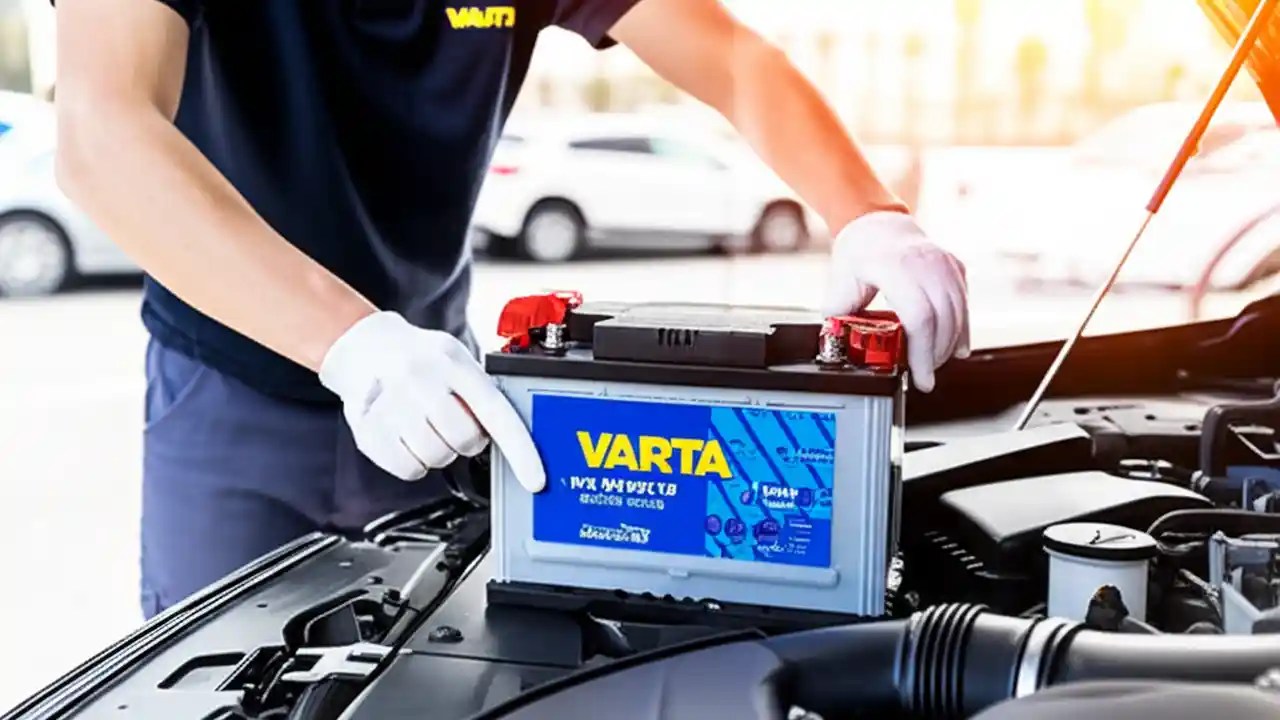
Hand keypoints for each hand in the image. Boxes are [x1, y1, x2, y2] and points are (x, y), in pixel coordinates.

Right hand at [319, 312, 545, 491]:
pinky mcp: (369, 431)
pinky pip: (409, 469)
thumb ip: (481, 391)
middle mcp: (420, 381)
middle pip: (465, 441)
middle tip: (453, 422)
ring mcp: (391, 406)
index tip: (535, 479)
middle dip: (466, 440)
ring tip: (427, 425)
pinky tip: (408, 437)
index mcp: (451, 363)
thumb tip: (511, 432)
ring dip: (439, 450)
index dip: (520, 450)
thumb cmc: (420, 358)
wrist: (364, 348)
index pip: (496, 412)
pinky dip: (415, 461)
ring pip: (437, 458)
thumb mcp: (456, 359)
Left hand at [821, 211, 969, 392]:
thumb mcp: (840, 284)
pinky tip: (957, 347)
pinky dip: (962, 328)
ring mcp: (944, 263)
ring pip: (959, 312)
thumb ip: (839, 317)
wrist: (876, 222)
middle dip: (936, 355)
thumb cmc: (858, 251)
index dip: (922, 352)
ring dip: (950, 344)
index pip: (919, 317)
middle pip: (943, 319)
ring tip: (935, 364)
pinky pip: (964, 303)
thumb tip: (836, 347)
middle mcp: (926, 263)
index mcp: (896, 267)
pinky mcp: (954, 267)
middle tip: (925, 375)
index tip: (921, 377)